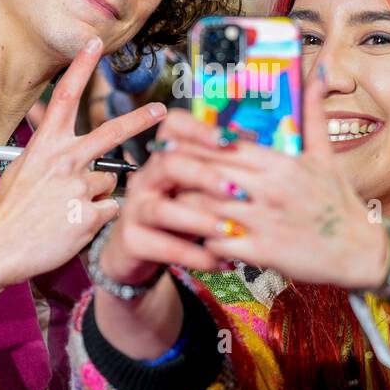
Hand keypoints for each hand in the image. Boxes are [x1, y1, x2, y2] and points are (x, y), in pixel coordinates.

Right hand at [0, 37, 166, 323]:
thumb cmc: (9, 211)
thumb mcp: (23, 171)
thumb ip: (53, 157)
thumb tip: (79, 150)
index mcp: (45, 146)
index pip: (66, 97)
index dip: (81, 67)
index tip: (95, 43)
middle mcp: (64, 161)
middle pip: (111, 132)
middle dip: (140, 119)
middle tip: (163, 110)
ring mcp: (78, 188)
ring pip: (110, 181)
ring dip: (98, 193)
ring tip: (68, 210)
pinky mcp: (89, 216)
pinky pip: (110, 209)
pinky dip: (97, 218)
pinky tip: (72, 226)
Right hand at [97, 109, 240, 286]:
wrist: (136, 254)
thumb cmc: (177, 215)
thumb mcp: (194, 190)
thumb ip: (218, 170)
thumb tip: (256, 146)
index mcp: (163, 158)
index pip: (173, 128)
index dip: (200, 130)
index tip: (231, 141)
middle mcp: (146, 179)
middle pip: (169, 164)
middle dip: (205, 176)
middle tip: (238, 193)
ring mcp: (135, 210)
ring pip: (163, 209)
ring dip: (201, 220)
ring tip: (232, 231)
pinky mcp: (132, 241)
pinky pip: (163, 247)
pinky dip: (195, 255)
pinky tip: (221, 261)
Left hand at [176, 67, 388, 290]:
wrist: (359, 252)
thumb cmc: (338, 203)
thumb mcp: (326, 156)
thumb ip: (313, 114)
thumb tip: (319, 71)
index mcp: (279, 162)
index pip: (220, 146)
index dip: (190, 144)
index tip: (171, 144)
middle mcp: (268, 188)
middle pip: (204, 173)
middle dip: (179, 174)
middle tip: (163, 175)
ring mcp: (263, 221)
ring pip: (203, 208)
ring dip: (187, 208)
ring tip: (177, 205)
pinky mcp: (261, 252)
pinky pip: (215, 242)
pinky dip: (204, 240)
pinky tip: (201, 237)